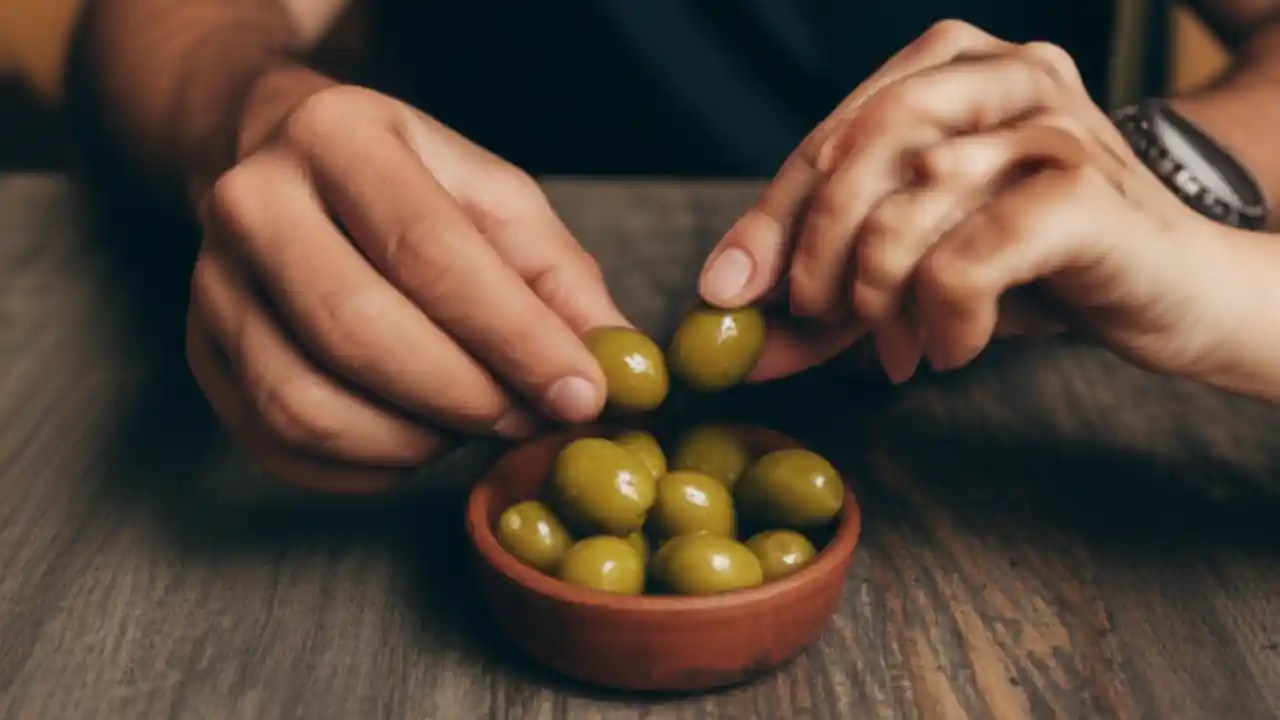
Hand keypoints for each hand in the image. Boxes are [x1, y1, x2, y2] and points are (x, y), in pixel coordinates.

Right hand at [186, 67, 626, 492]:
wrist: (284, 168)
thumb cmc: (409, 186)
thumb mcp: (497, 198)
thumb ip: (558, 278)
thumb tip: (610, 368)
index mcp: (337, 137)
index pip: (428, 254)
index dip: (514, 339)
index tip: (581, 394)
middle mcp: (252, 203)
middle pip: (358, 333)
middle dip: (465, 398)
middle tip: (529, 418)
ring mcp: (211, 287)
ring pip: (307, 407)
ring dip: (415, 441)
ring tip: (473, 422)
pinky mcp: (200, 358)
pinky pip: (282, 448)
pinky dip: (368, 468)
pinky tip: (417, 439)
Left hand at [699, 20, 1242, 384]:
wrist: (1177, 293)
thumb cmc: (1039, 269)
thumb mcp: (915, 268)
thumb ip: (824, 287)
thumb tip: (722, 320)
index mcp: (951, 67)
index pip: (828, 140)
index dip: (768, 221)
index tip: (726, 292)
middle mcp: (1000, 74)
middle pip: (858, 154)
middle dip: (818, 255)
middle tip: (819, 323)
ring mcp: (1048, 123)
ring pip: (908, 202)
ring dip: (880, 296)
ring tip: (898, 351)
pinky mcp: (1082, 191)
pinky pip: (966, 257)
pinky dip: (944, 317)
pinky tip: (956, 347)